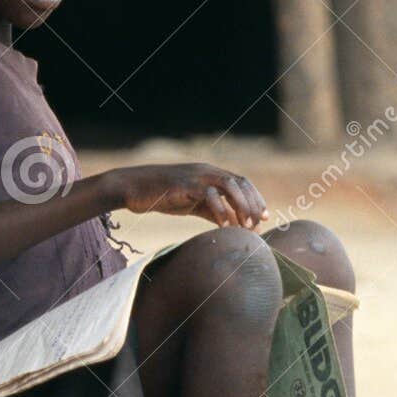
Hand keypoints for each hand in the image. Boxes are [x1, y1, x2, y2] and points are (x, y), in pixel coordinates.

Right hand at [111, 164, 268, 228]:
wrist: (133, 188)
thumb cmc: (161, 196)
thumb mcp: (191, 203)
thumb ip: (211, 210)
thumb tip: (231, 224)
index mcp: (209, 174)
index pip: (241, 182)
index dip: (256, 198)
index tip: (264, 218)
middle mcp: (206, 171)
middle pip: (239, 182)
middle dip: (253, 203)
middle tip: (258, 225)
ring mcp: (195, 176)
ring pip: (229, 185)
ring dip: (241, 205)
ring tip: (246, 226)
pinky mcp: (184, 185)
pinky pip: (208, 194)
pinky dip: (220, 209)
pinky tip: (225, 225)